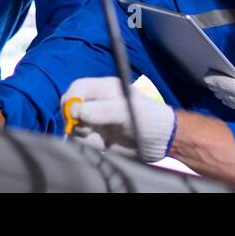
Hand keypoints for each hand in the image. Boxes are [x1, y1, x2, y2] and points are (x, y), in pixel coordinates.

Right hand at [61, 77, 176, 162]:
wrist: (163, 141)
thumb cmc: (150, 119)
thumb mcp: (128, 112)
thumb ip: (104, 110)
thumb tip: (78, 112)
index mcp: (104, 88)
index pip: (77, 88)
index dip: (72, 101)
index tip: (76, 116)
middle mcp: (97, 102)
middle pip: (71, 108)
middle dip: (76, 121)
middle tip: (89, 130)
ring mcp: (97, 120)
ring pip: (75, 126)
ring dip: (83, 136)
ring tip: (101, 140)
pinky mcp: (98, 136)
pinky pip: (82, 140)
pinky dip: (89, 144)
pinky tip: (103, 146)